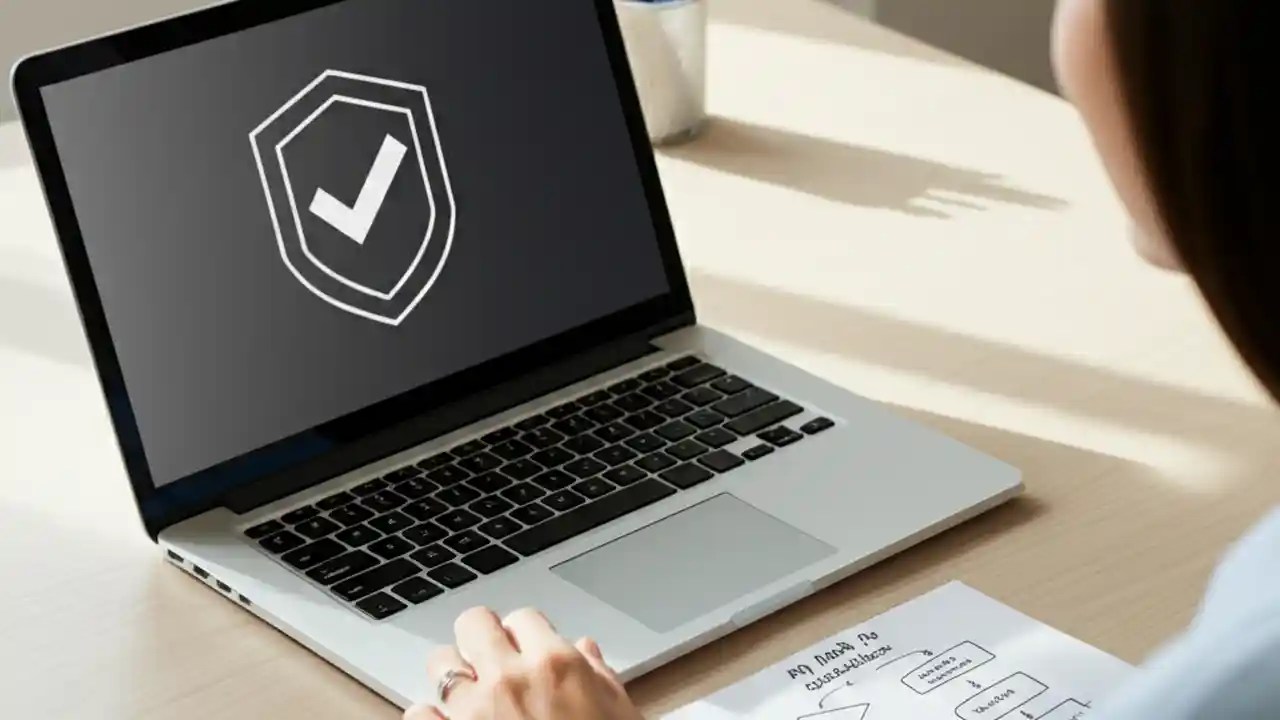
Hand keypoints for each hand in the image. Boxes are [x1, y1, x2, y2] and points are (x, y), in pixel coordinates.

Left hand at [405, 606, 644, 719]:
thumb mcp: (618, 713)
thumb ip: (599, 676)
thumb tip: (585, 651)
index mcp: (555, 666)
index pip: (524, 618)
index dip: (526, 634)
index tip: (528, 649)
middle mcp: (509, 680)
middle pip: (473, 624)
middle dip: (482, 637)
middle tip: (492, 657)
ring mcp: (474, 713)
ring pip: (440, 663)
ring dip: (453, 673)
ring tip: (469, 690)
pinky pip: (419, 714)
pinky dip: (427, 715)